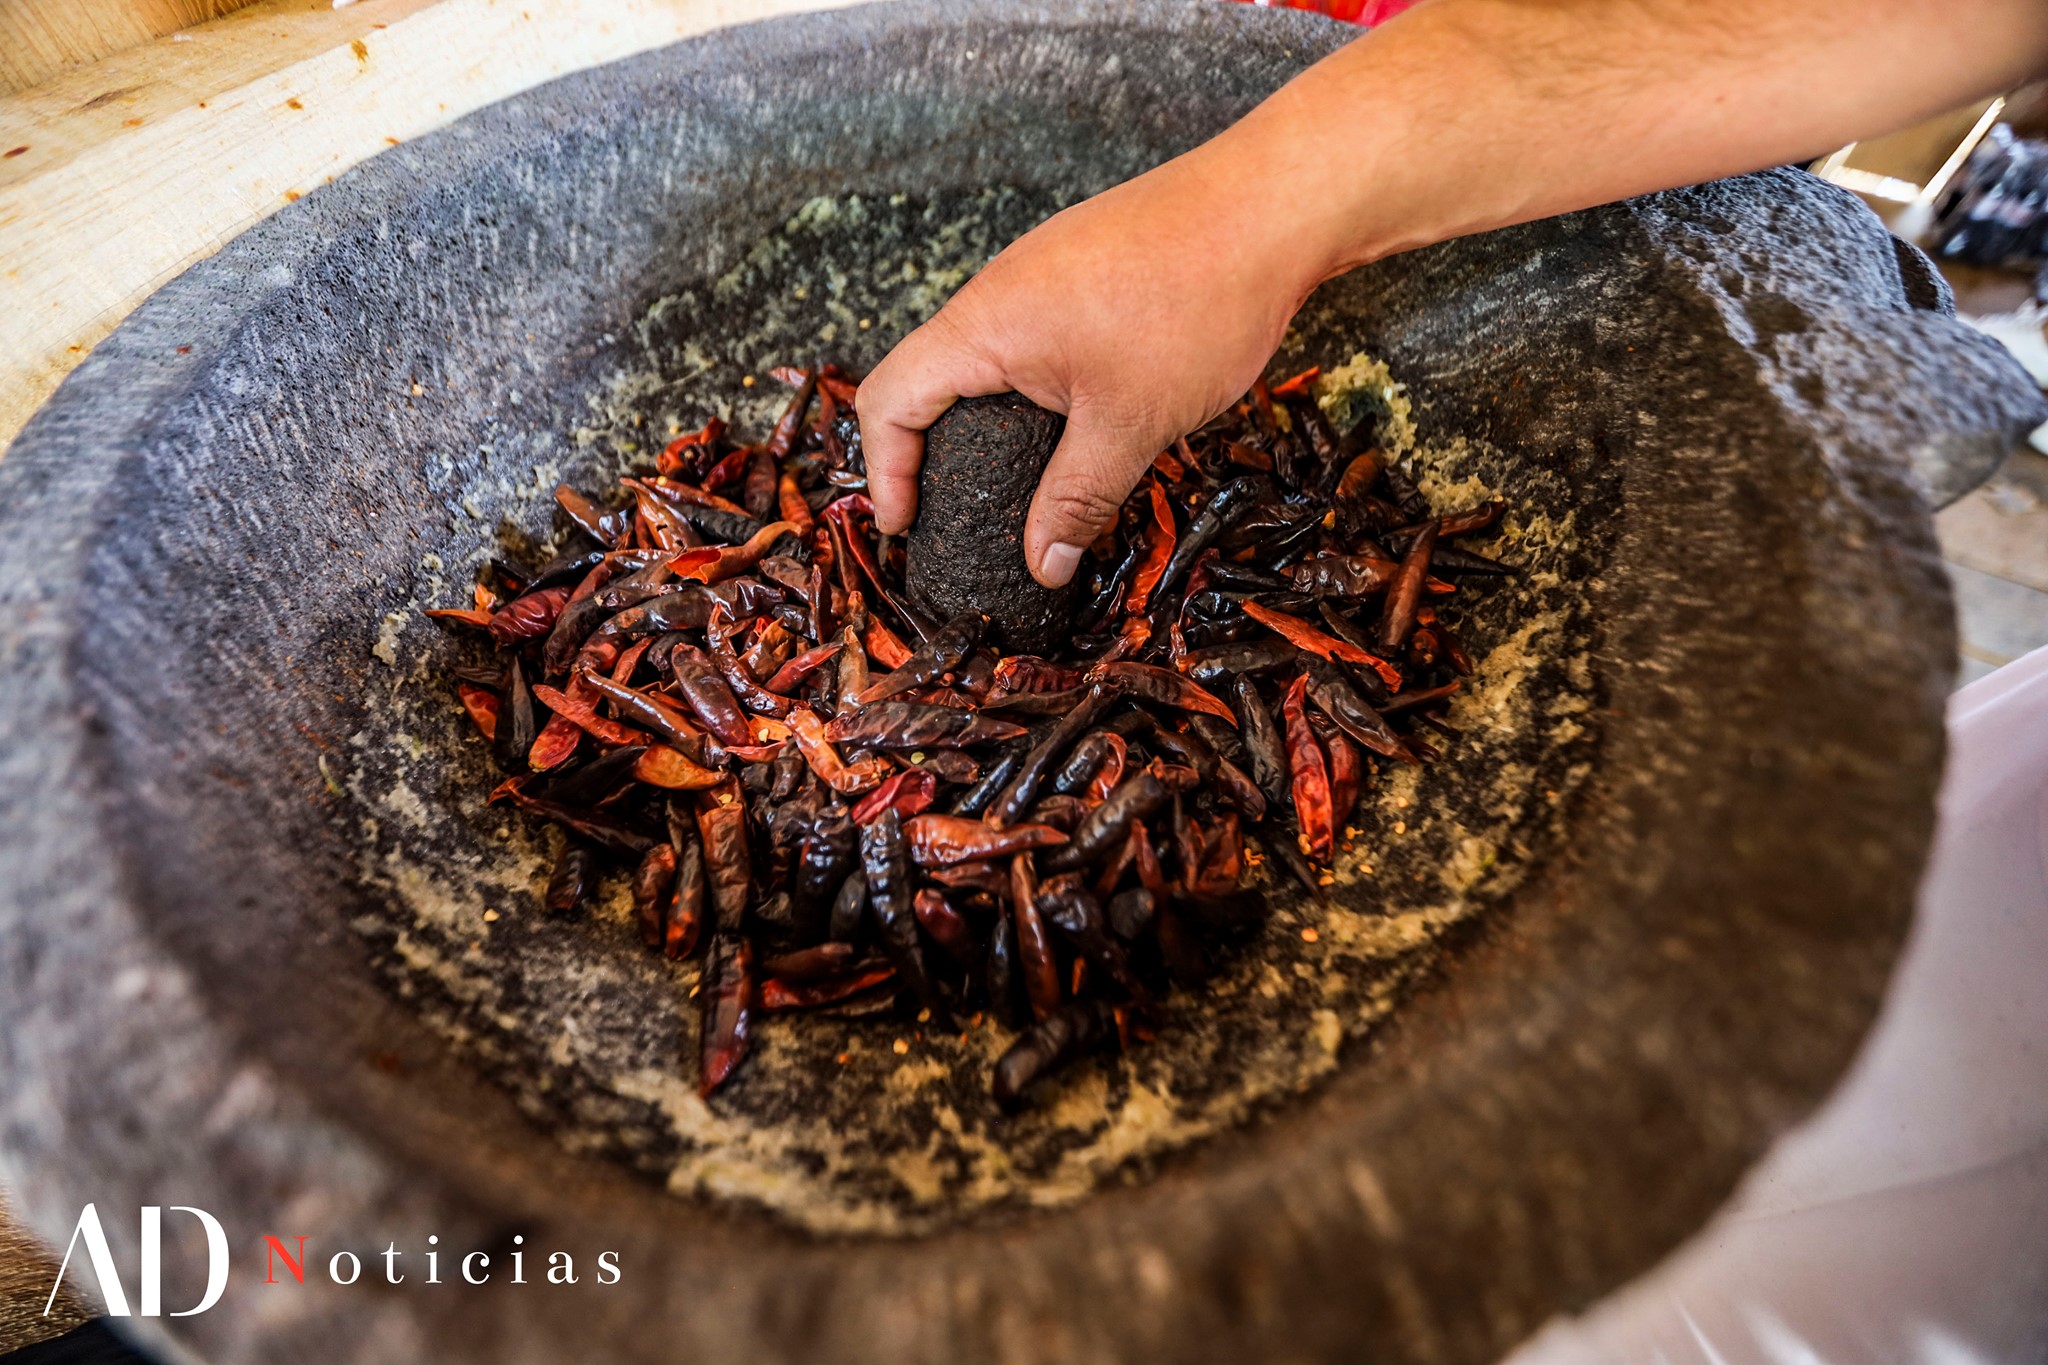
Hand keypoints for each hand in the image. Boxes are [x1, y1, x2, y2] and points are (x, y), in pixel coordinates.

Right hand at [857, 145, 1324, 587]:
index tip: (907, 527)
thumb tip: (1043, 564)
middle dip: (934, 455)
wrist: (1271, 206)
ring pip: (988, 362)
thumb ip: (1077, 499)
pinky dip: (1037, 393)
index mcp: (983, 326)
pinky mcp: (1083, 272)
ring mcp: (1041, 277)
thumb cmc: (1198, 299)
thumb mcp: (1131, 423)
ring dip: (992, 425)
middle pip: (930, 381)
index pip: (887, 399)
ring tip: (1027, 487)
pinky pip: (1034, 340)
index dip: (884, 471)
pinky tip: (1086, 427)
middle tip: (963, 520)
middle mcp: (997, 293)